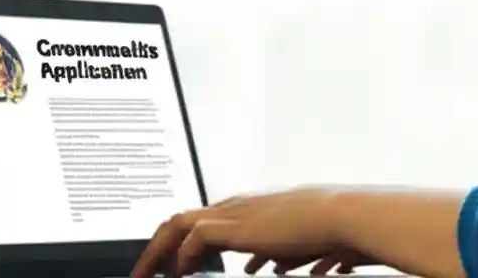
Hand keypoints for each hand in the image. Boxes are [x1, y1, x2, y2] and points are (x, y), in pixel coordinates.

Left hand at [129, 188, 375, 276]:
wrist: (334, 215)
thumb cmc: (321, 226)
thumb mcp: (289, 242)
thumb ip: (271, 253)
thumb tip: (263, 267)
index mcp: (245, 207)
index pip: (200, 219)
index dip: (179, 240)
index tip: (168, 262)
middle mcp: (233, 206)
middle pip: (179, 219)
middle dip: (156, 246)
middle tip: (143, 270)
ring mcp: (232, 213)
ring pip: (176, 225)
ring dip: (157, 251)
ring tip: (146, 274)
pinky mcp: (234, 225)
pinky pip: (193, 237)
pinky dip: (181, 255)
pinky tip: (178, 272)